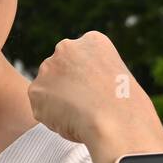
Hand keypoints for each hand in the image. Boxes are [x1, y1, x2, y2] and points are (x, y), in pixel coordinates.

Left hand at [28, 30, 162, 162]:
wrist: (116, 122)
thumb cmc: (127, 108)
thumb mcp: (118, 79)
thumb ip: (93, 75)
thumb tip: (76, 91)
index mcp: (92, 40)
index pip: (81, 60)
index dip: (90, 81)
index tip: (99, 93)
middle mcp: (66, 47)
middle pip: (61, 71)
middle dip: (69, 88)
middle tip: (87, 107)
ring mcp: (48, 67)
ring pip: (49, 89)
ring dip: (59, 103)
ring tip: (80, 116)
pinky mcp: (35, 89)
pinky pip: (42, 109)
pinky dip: (52, 120)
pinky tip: (70, 122)